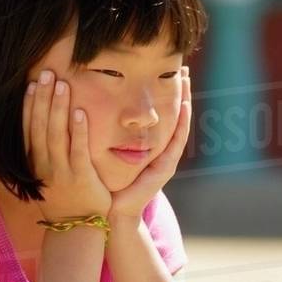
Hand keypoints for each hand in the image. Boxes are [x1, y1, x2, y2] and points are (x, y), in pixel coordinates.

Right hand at [23, 69, 111, 223]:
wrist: (76, 228)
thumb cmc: (64, 200)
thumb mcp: (45, 178)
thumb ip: (42, 155)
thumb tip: (37, 129)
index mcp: (35, 165)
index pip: (28, 130)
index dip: (29, 106)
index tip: (31, 84)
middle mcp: (44, 166)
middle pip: (40, 127)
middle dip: (43, 99)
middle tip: (47, 73)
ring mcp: (61, 172)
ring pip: (56, 135)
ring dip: (58, 108)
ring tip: (62, 84)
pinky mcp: (80, 177)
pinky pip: (78, 151)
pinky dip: (77, 131)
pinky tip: (79, 112)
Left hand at [107, 65, 191, 223]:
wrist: (112, 212)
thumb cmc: (107, 184)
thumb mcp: (109, 153)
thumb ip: (109, 135)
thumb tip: (94, 107)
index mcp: (150, 148)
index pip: (162, 116)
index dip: (165, 95)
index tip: (167, 72)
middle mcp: (161, 152)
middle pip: (175, 117)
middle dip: (181, 93)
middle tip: (184, 69)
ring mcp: (166, 160)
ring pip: (180, 126)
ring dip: (186, 102)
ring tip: (187, 81)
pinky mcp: (165, 169)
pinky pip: (177, 142)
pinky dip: (182, 124)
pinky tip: (184, 106)